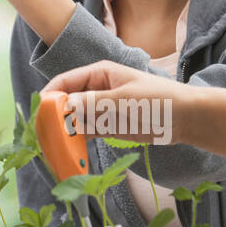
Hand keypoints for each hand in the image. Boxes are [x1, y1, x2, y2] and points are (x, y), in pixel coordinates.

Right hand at [44, 61, 194, 143]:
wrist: (185, 118)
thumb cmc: (159, 100)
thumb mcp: (126, 99)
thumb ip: (97, 102)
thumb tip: (68, 104)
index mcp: (99, 74)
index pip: (65, 82)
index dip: (50, 96)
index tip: (40, 113)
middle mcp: (95, 89)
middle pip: (65, 102)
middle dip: (53, 117)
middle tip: (43, 135)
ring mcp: (100, 109)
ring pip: (73, 119)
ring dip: (62, 132)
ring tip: (52, 148)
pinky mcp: (106, 126)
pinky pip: (85, 133)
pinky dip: (76, 142)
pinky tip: (69, 152)